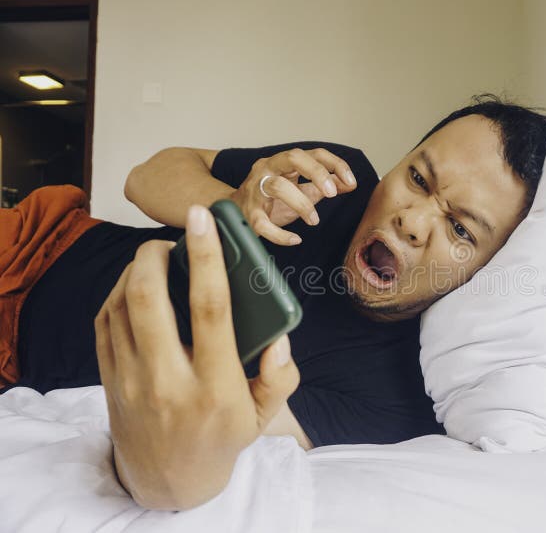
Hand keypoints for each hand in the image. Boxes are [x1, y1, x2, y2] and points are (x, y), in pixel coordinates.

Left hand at [94, 205, 299, 509]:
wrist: (168, 481)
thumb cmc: (221, 438)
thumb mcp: (263, 416)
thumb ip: (282, 377)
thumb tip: (281, 338)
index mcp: (216, 387)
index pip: (211, 309)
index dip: (207, 257)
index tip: (202, 222)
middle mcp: (169, 381)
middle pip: (150, 299)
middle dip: (156, 255)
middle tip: (173, 239)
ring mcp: (132, 381)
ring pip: (121, 306)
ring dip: (136, 270)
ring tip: (157, 258)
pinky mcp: (110, 380)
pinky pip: (105, 322)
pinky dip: (118, 293)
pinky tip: (137, 285)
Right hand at [230, 148, 356, 245]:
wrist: (231, 212)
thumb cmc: (270, 201)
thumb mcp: (299, 190)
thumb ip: (322, 186)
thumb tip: (349, 183)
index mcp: (283, 163)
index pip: (313, 153)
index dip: (334, 164)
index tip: (351, 181)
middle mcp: (267, 169)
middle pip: (292, 157)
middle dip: (316, 172)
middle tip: (332, 193)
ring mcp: (255, 190)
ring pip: (277, 187)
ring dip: (301, 203)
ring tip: (314, 220)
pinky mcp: (247, 214)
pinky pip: (263, 223)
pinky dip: (280, 235)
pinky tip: (294, 239)